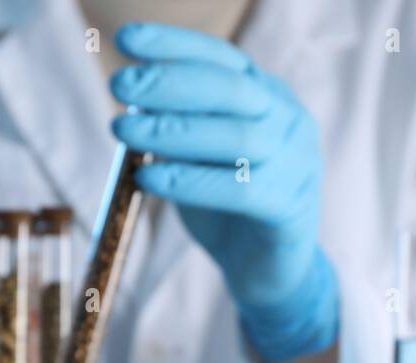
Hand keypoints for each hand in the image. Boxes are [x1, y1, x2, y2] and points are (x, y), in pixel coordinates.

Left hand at [110, 22, 337, 362]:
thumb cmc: (226, 208)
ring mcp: (296, 163)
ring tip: (123, 130)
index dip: (175, 45)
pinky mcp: (288, 208)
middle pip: (231, 90)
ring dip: (171, 131)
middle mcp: (288, 121)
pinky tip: (148, 180)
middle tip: (119, 84)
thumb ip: (177, 127)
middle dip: (169, 83)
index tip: (126, 38)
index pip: (223, 59)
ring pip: (234, 138)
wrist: (266, 271)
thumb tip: (132, 99)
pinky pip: (237, 190)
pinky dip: (188, 182)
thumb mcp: (198, 157)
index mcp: (267, 97)